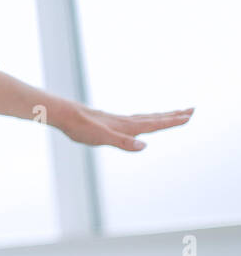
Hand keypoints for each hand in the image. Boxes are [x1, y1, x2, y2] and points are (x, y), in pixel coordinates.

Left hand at [57, 103, 193, 150]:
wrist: (64, 115)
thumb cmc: (81, 127)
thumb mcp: (101, 138)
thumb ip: (123, 142)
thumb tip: (144, 145)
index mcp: (127, 127)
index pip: (155, 123)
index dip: (172, 121)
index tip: (189, 116)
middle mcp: (125, 122)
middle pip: (154, 118)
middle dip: (173, 115)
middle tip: (191, 110)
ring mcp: (118, 120)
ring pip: (145, 117)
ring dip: (162, 115)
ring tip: (174, 113)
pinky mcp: (110, 121)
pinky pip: (134, 119)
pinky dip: (145, 118)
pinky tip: (142, 121)